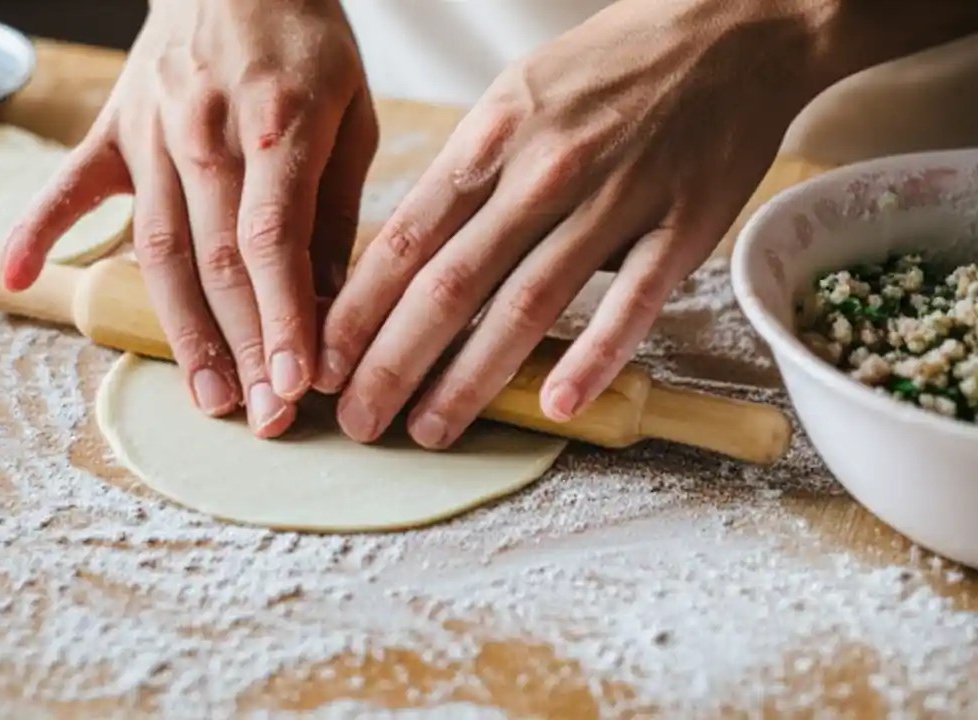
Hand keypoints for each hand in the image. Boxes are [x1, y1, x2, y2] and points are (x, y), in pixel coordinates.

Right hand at [3, 0, 376, 437]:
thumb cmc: (305, 42)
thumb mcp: (350, 116)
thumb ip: (333, 209)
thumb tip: (328, 302)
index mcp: (277, 127)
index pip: (272, 244)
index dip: (283, 321)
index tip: (296, 386)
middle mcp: (206, 135)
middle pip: (218, 263)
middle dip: (244, 348)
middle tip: (264, 417)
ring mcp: (151, 133)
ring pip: (160, 249)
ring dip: (181, 330)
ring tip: (205, 399)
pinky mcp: (113, 130)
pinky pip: (68, 185)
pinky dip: (37, 229)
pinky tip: (16, 280)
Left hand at [315, 0, 830, 447]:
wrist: (731, 25)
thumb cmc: (609, 67)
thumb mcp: (517, 97)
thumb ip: (469, 176)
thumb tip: (411, 258)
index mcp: (493, 137)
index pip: (405, 238)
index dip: (358, 309)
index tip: (323, 361)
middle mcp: (543, 171)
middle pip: (450, 283)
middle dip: (392, 362)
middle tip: (356, 419)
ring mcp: (616, 198)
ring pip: (527, 303)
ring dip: (470, 378)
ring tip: (429, 431)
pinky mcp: (684, 224)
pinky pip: (634, 301)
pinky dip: (595, 356)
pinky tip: (558, 406)